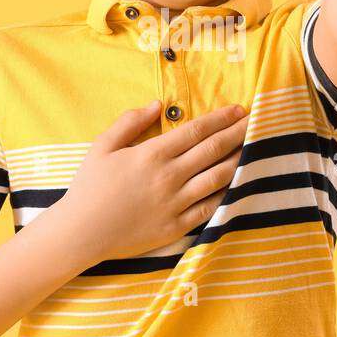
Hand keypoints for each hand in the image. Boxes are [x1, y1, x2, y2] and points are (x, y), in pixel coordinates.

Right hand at [59, 101, 249, 262]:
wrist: (81, 232)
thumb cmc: (89, 187)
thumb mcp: (102, 146)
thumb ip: (129, 122)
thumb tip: (156, 104)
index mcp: (152, 154)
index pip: (196, 131)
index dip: (220, 118)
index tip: (238, 109)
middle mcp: (169, 177)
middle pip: (213, 150)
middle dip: (237, 133)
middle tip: (255, 121)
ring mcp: (175, 203)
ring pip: (217, 177)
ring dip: (237, 159)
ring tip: (252, 147)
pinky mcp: (177, 226)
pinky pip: (209, 208)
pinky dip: (225, 193)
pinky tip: (235, 182)